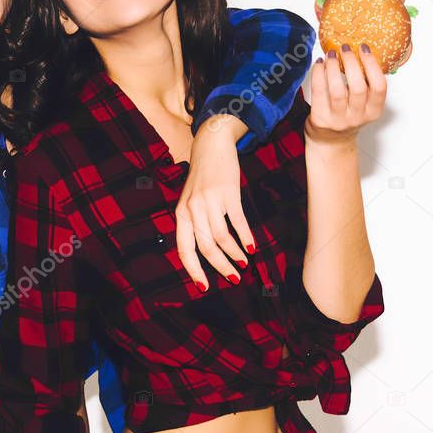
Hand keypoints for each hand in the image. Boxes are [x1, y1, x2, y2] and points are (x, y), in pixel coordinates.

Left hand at [174, 116, 253, 291]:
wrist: (211, 147)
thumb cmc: (202, 178)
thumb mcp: (191, 201)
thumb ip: (194, 223)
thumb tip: (207, 254)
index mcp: (181, 214)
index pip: (184, 249)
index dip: (194, 271)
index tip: (204, 286)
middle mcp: (193, 209)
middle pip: (206, 247)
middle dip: (221, 267)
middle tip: (234, 278)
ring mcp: (210, 201)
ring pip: (222, 238)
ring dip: (235, 254)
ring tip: (244, 262)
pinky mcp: (228, 193)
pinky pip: (238, 222)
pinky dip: (246, 237)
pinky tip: (251, 247)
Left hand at [305, 44, 387, 144]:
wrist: (331, 139)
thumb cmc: (348, 115)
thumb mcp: (365, 104)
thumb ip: (367, 84)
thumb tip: (360, 51)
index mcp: (373, 111)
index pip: (379, 87)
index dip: (372, 65)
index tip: (364, 49)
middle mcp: (357, 116)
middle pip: (358, 87)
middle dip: (352, 63)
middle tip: (346, 48)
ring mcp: (338, 119)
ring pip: (337, 90)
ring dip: (334, 68)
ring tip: (331, 54)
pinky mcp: (320, 118)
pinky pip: (319, 92)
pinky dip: (318, 74)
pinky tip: (320, 63)